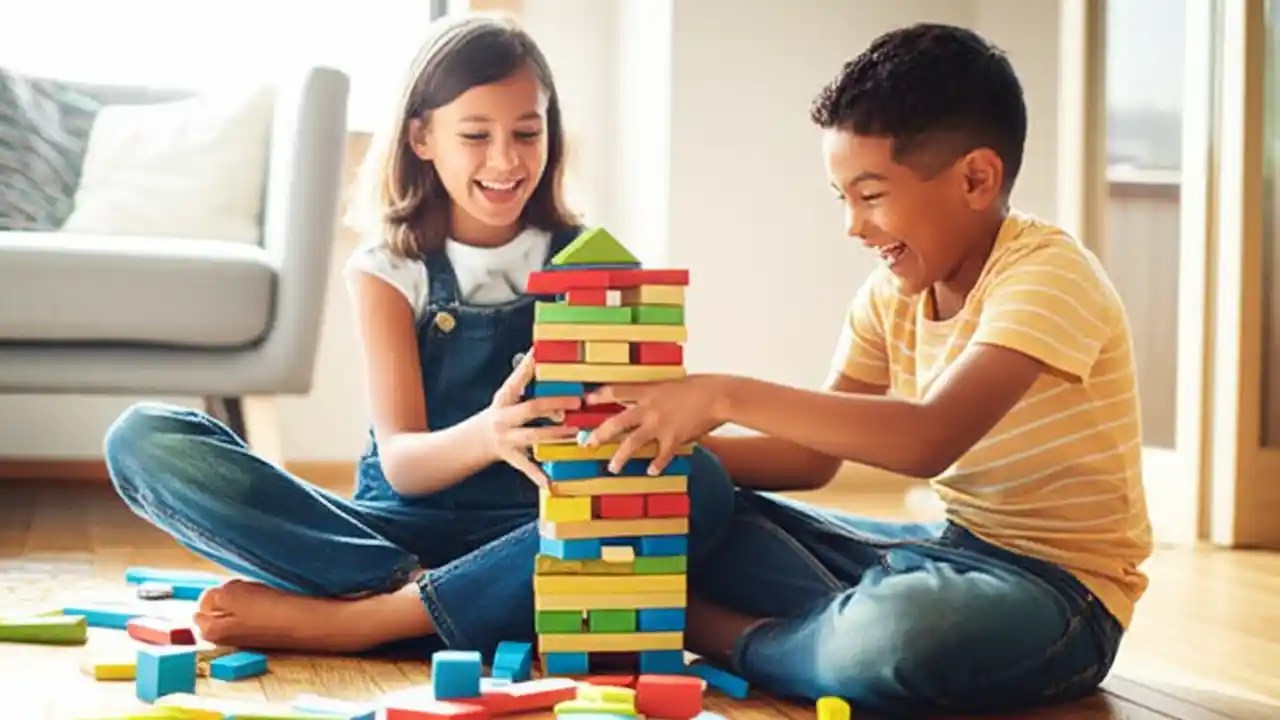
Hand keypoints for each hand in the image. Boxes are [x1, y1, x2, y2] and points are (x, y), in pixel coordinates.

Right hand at [484, 352, 580, 486]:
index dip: (527, 367)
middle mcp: (503, 418)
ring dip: (555, 434)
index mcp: (503, 400)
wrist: (468, 443)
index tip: (538, 354)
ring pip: (533, 436)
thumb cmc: (496, 416)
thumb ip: (522, 379)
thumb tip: (536, 353)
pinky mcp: (510, 456)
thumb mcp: (505, 396)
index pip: (516, 380)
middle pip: (531, 408)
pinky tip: (551, 485)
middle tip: (577, 401)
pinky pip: (526, 467)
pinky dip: (538, 476)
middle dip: (554, 404)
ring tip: (575, 432)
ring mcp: (506, 439)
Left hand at [583, 374, 730, 474]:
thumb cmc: (700, 386)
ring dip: (620, 457)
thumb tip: (652, 398)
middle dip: (601, 434)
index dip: (600, 396)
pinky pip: (660, 456)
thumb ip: (659, 392)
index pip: (617, 391)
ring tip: (612, 467)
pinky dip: (656, 465)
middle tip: (589, 443)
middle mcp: (649, 409)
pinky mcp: (672, 439)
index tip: (587, 400)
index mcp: (648, 391)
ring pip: (632, 444)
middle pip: (617, 423)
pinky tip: (651, 471)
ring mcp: (659, 426)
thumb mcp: (673, 383)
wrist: (718, 397)